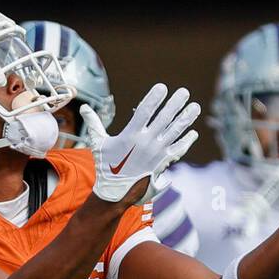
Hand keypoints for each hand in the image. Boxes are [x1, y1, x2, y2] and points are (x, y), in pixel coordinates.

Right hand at [80, 83, 199, 203]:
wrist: (116, 192)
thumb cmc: (105, 166)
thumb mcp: (97, 143)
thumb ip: (93, 124)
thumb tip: (83, 107)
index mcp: (130, 135)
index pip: (145, 111)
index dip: (154, 98)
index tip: (163, 87)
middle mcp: (146, 143)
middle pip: (164, 119)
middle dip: (175, 104)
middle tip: (184, 92)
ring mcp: (156, 153)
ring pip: (174, 132)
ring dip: (186, 118)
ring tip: (195, 107)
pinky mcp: (162, 163)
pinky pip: (178, 150)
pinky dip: (186, 141)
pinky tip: (193, 132)